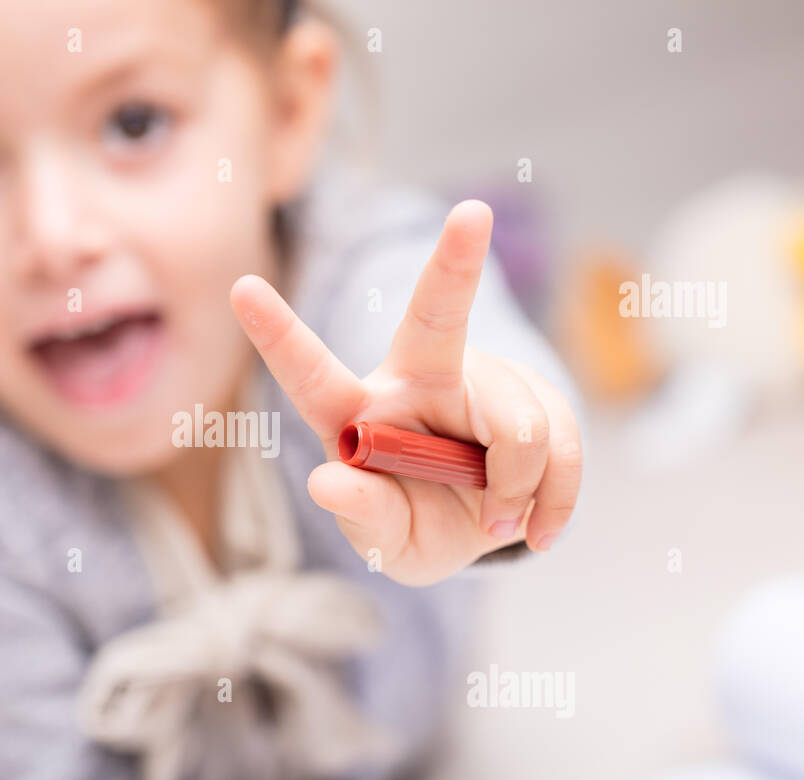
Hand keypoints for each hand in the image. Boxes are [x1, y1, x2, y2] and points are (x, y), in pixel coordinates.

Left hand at [229, 200, 581, 585]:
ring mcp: (480, 380)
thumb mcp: (386, 541)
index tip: (241, 286)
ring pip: (517, 423)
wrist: (481, 534)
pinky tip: (539, 528)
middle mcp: (415, 378)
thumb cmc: (414, 526)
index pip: (313, 374)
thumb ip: (361, 514)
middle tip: (472, 215)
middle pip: (437, 320)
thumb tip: (326, 483)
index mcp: (357, 413)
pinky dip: (556, 498)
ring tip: (498, 525)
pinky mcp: (534, 392)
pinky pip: (562, 442)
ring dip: (517, 489)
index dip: (278, 334)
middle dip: (455, 265)